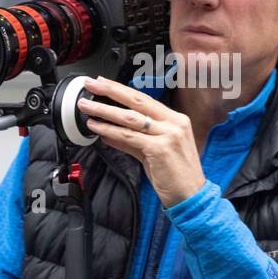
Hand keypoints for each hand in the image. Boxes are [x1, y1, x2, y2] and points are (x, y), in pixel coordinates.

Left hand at [77, 75, 205, 207]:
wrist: (192, 196)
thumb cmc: (175, 176)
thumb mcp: (154, 152)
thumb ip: (132, 141)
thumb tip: (108, 133)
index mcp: (176, 120)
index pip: (144, 99)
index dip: (121, 90)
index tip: (103, 83)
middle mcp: (174, 123)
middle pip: (137, 101)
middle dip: (111, 90)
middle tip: (91, 83)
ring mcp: (169, 135)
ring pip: (130, 118)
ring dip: (104, 111)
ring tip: (86, 106)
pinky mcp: (160, 149)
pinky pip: (129, 137)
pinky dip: (110, 131)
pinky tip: (97, 128)